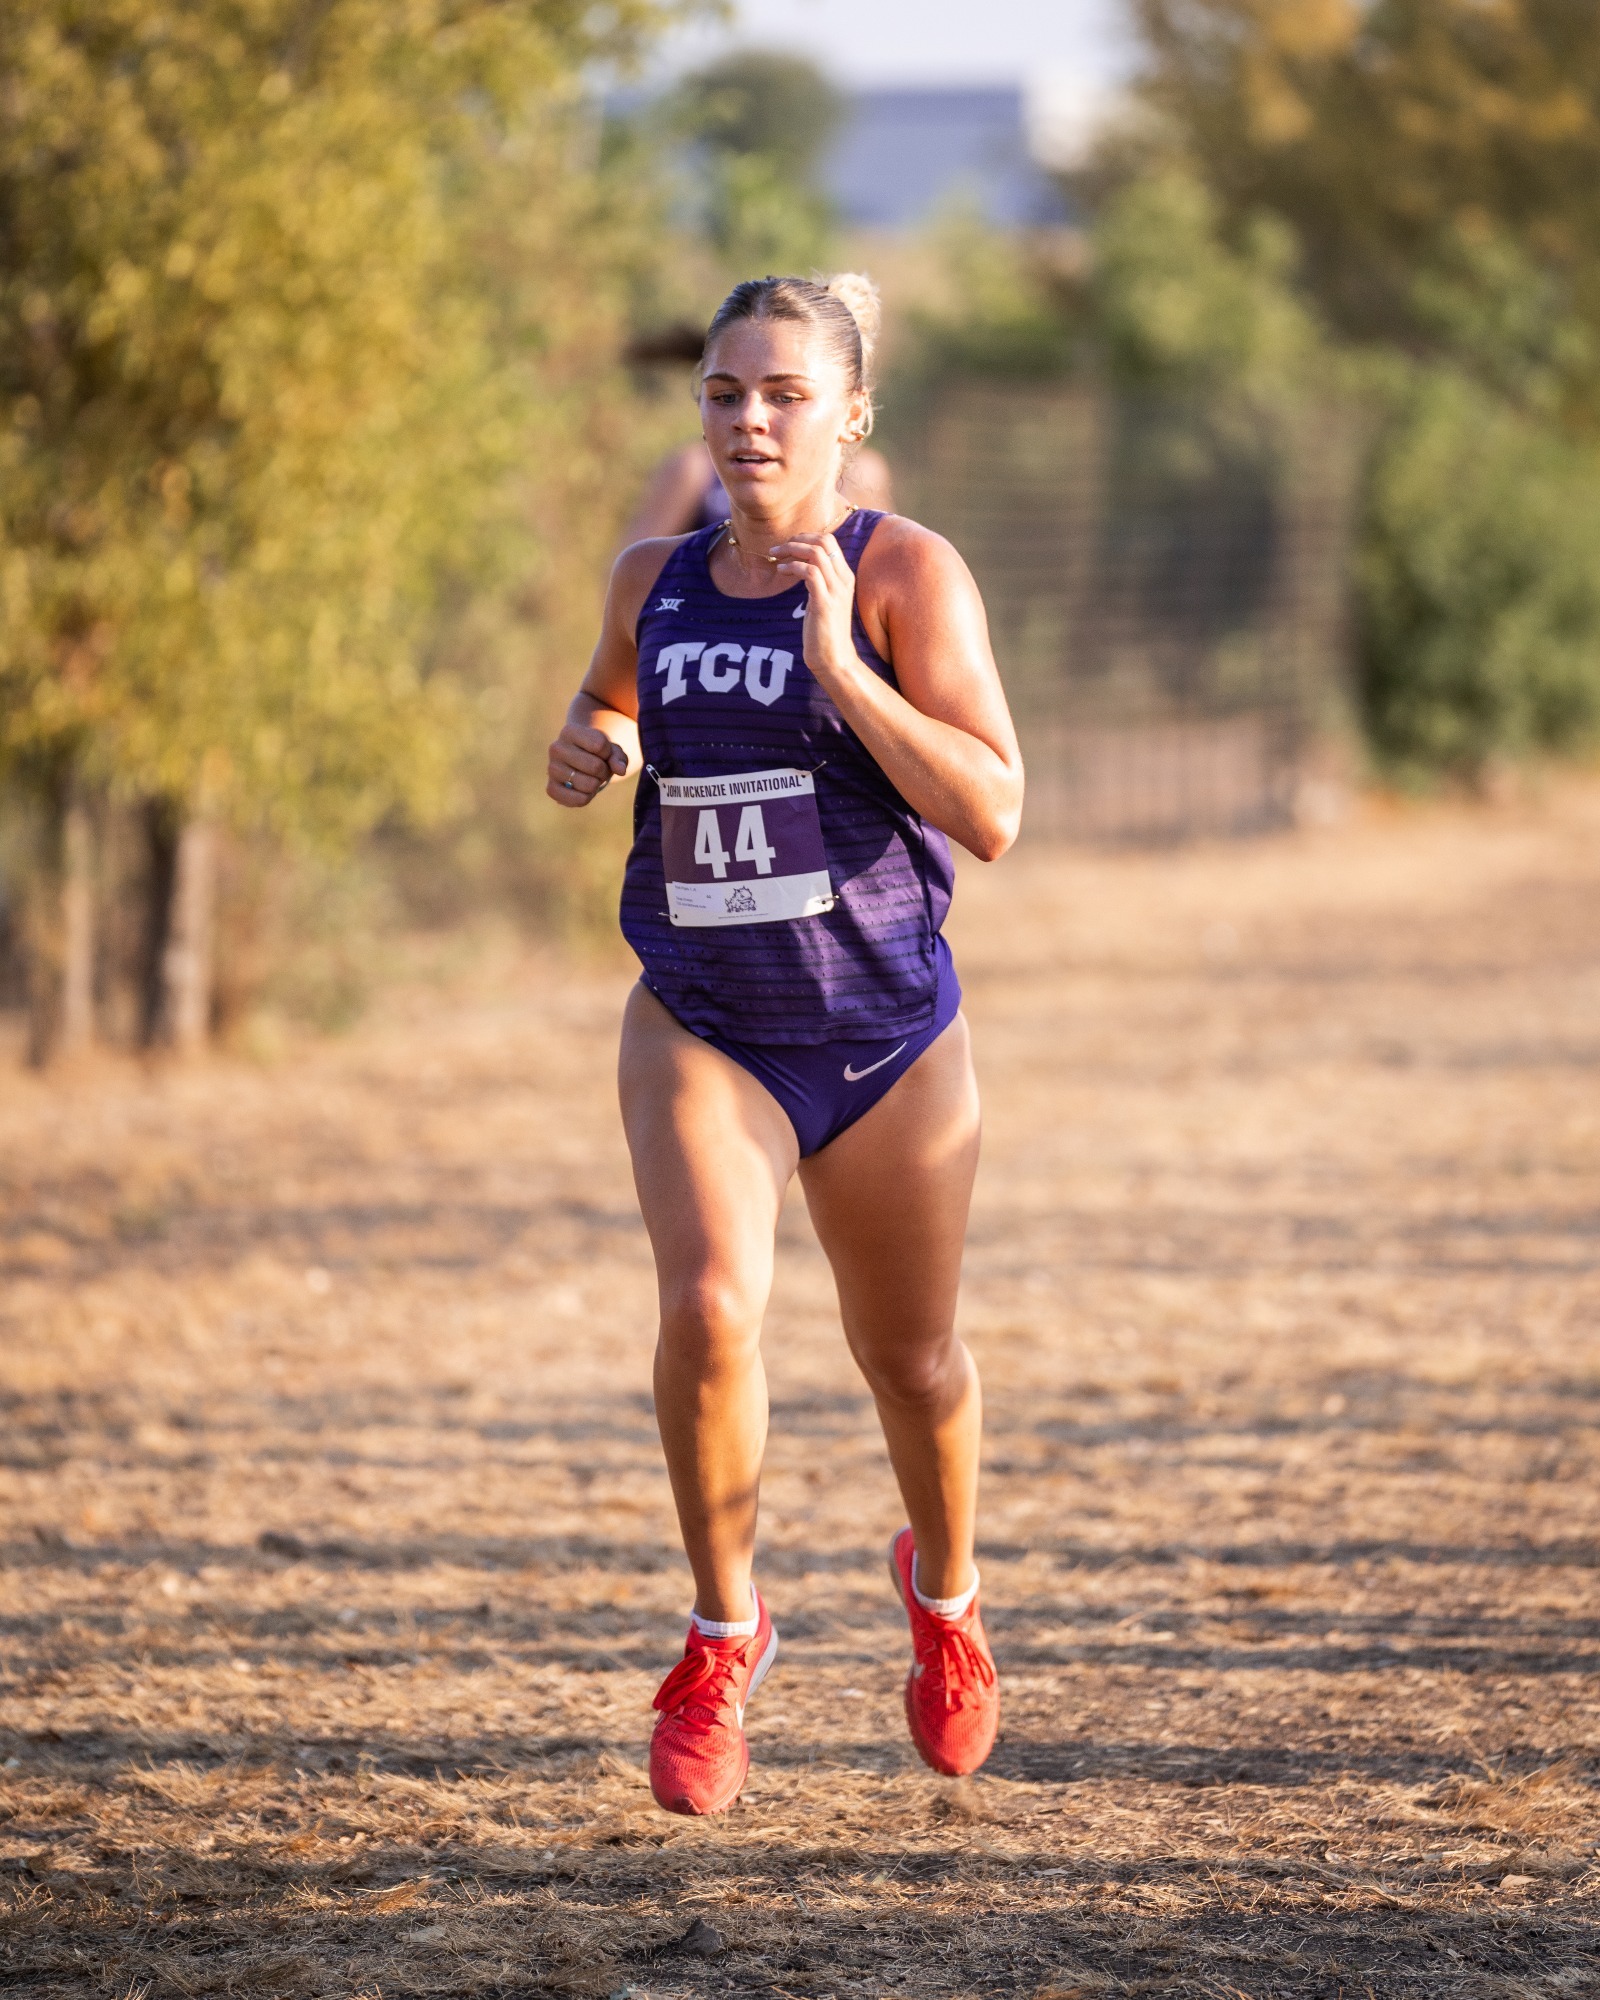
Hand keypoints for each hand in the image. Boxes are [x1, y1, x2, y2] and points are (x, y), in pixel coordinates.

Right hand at [547, 721, 627, 805]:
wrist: (577, 762)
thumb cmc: (596, 753)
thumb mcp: (610, 750)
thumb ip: (618, 757)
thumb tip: (621, 770)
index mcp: (569, 732)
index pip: (600, 745)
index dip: (608, 752)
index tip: (601, 752)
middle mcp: (556, 748)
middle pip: (596, 766)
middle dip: (603, 771)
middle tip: (597, 768)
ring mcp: (552, 769)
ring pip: (589, 785)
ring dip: (596, 784)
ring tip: (589, 777)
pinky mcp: (551, 789)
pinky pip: (579, 800)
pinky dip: (587, 797)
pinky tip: (582, 789)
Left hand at [771, 529, 859, 690]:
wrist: (834, 659)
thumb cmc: (825, 631)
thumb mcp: (823, 599)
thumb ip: (818, 581)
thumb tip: (802, 566)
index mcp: (845, 577)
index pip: (830, 541)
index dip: (807, 537)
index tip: (789, 544)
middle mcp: (844, 580)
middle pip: (825, 541)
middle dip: (798, 538)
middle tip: (778, 548)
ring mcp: (836, 591)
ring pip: (817, 553)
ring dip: (791, 550)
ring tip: (775, 556)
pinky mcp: (825, 604)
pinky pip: (810, 573)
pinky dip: (792, 567)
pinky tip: (780, 571)